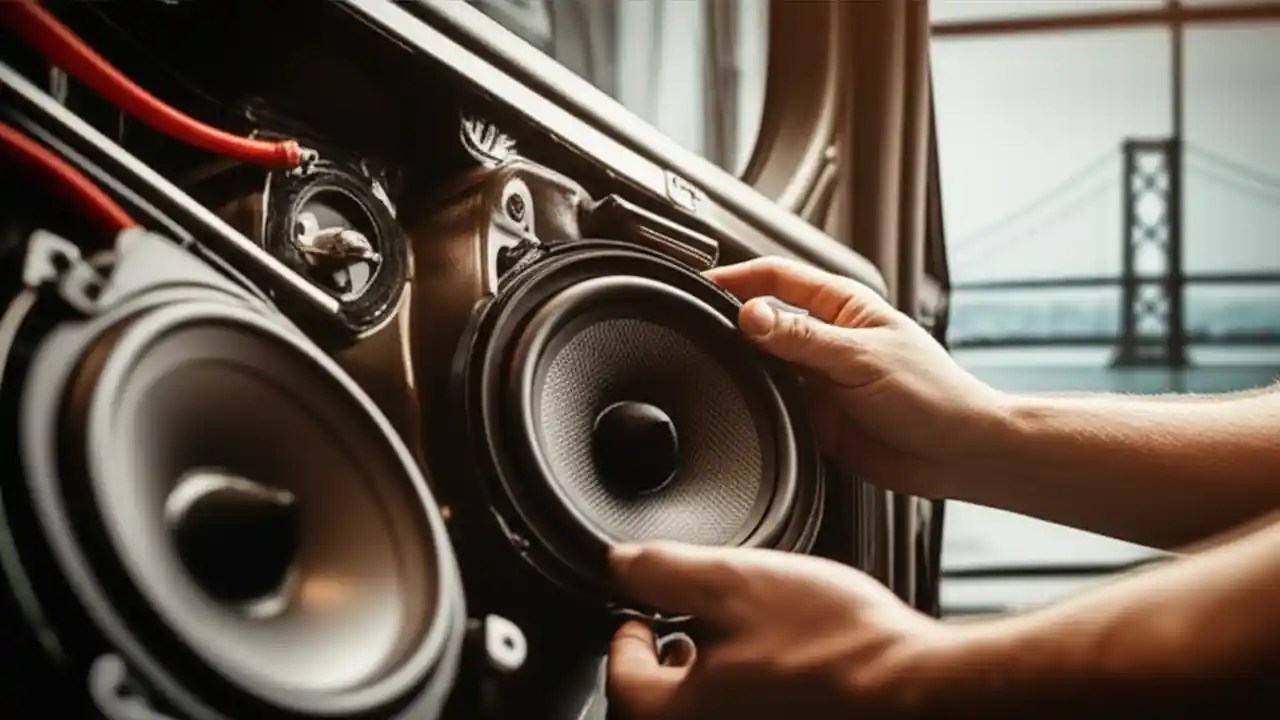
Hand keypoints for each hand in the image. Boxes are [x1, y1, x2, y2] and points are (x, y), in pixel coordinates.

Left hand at [605, 541, 954, 719]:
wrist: (922, 691)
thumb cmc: (838, 647)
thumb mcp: (738, 582)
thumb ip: (666, 571)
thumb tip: (621, 563)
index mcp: (678, 716)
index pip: (623, 682)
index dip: (626, 639)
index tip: (636, 619)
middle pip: (661, 712)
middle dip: (664, 668)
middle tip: (675, 636)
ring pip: (708, 718)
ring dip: (706, 685)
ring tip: (727, 649)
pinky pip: (749, 719)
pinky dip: (747, 700)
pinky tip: (776, 671)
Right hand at [705, 257, 1005, 497]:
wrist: (958, 455)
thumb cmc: (934, 395)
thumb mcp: (860, 358)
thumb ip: (801, 338)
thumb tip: (750, 315)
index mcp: (843, 306)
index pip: (777, 276)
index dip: (737, 277)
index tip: (702, 286)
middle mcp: (826, 338)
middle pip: (763, 319)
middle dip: (732, 323)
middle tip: (701, 332)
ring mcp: (818, 378)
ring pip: (763, 365)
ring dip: (745, 367)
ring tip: (724, 371)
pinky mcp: (814, 416)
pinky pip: (772, 405)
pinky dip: (757, 405)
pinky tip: (748, 406)